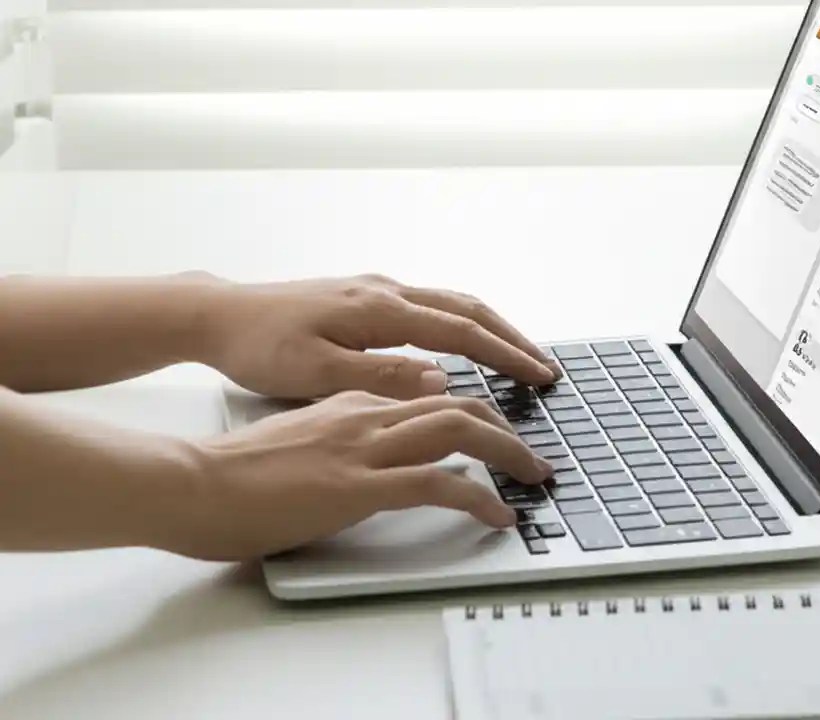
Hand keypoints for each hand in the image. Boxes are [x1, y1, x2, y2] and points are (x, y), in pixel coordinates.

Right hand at [171, 391, 551, 560]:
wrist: (189, 483)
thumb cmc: (232, 471)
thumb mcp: (298, 439)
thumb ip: (340, 434)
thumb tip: (371, 449)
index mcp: (350, 402)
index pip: (430, 394)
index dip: (475, 410)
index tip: (500, 428)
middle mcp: (365, 414)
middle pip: (458, 402)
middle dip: (507, 425)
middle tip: (534, 454)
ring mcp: (364, 447)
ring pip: (459, 430)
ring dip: (508, 453)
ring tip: (535, 476)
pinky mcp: (359, 485)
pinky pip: (438, 484)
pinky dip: (479, 499)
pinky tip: (498, 515)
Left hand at [203, 274, 559, 399]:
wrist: (218, 314)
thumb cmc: (259, 347)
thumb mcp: (314, 372)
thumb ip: (380, 376)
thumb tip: (441, 379)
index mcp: (380, 310)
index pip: (462, 331)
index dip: (506, 355)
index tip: (540, 376)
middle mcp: (386, 292)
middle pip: (470, 309)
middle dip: (512, 338)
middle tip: (545, 368)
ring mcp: (377, 291)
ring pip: (453, 303)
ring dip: (492, 329)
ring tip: (518, 356)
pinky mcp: (365, 297)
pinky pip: (431, 307)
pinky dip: (464, 324)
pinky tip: (465, 344)